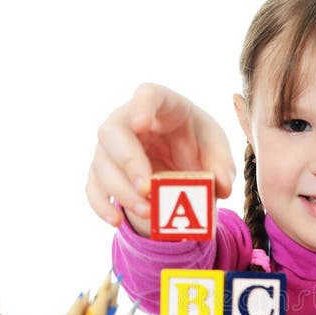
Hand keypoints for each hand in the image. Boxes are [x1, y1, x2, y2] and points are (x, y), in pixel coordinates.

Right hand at [86, 83, 236, 234]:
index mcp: (162, 104)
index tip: (142, 122)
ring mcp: (111, 146)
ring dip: (122, 191)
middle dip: (128, 161)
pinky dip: (102, 206)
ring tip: (147, 212)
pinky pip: (94, 187)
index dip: (142, 105)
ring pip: (102, 164)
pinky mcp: (104, 172)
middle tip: (146, 187)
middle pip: (113, 132)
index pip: (148, 94)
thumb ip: (222, 164)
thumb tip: (222, 186)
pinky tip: (116, 220)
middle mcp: (128, 120)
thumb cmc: (196, 141)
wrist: (179, 157)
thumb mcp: (216, 147)